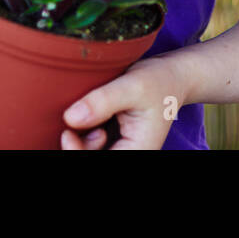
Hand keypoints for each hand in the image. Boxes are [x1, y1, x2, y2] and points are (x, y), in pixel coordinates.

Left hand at [60, 55, 186, 149]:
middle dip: (77, 146)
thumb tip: (70, 118)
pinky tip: (89, 115)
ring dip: (79, 138)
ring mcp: (119, 147)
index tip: (68, 132)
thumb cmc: (158, 80)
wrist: (171, 75)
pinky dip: (82, 131)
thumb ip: (104, 101)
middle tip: (71, 129)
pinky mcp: (111, 140)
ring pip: (87, 151)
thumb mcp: (134, 85)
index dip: (77, 152)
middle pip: (90, 157)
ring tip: (91, 115)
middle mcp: (128, 152)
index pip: (100, 162)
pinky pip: (88, 143)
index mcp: (138, 150)